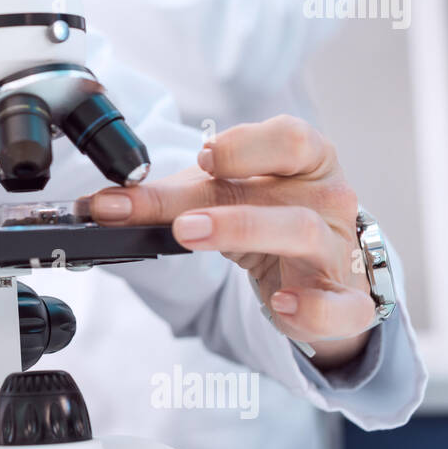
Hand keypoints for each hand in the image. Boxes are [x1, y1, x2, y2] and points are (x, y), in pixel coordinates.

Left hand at [87, 116, 378, 368]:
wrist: (314, 268)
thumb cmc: (265, 214)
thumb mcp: (218, 197)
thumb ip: (164, 199)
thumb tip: (99, 206)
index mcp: (307, 160)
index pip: (290, 139)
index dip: (246, 145)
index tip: (204, 156)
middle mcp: (329, 199)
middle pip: (285, 194)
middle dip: (226, 207)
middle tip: (178, 221)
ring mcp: (339, 250)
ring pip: (303, 237)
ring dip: (245, 235)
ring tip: (194, 239)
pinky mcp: (347, 302)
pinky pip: (340, 308)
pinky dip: (313, 309)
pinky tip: (281, 305)